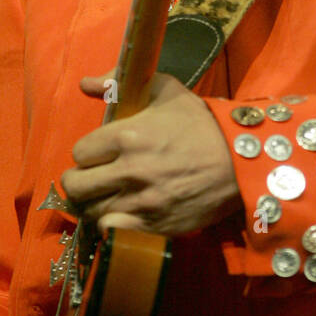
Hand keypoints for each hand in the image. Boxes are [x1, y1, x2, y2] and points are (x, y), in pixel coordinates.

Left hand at [60, 71, 241, 236]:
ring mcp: (141, 202)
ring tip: (106, 197)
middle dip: (79, 180)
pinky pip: (112, 232)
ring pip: (90, 211)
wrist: (240, 160)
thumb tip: (85, 84)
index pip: (80, 152)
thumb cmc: (201, 122)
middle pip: (76, 185)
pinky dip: (110, 226)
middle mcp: (130, 170)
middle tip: (92, 179)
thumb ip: (119, 83)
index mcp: (127, 136)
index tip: (99, 155)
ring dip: (94, 204)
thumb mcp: (164, 90)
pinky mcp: (154, 225)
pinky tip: (120, 216)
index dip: (87, 153)